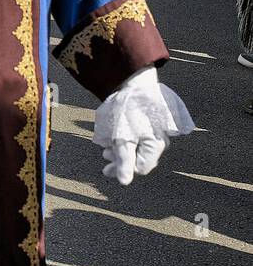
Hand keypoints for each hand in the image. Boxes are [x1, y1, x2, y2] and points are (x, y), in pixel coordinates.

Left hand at [93, 67, 194, 184]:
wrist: (134, 83)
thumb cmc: (128, 111)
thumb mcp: (122, 138)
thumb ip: (124, 160)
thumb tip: (124, 182)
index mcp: (156, 145)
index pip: (141, 167)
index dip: (123, 169)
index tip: (106, 168)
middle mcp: (160, 139)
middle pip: (139, 157)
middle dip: (120, 158)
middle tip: (104, 154)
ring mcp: (157, 129)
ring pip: (138, 145)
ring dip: (122, 147)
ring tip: (106, 145)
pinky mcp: (152, 120)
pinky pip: (140, 134)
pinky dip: (126, 137)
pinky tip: (115, 133)